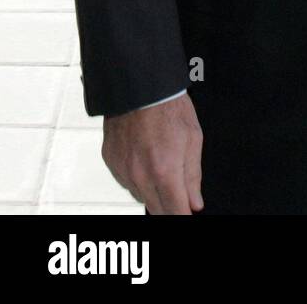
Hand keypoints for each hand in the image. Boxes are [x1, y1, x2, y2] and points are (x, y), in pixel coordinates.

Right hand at [102, 93, 203, 213]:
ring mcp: (123, 171)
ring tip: (164, 169)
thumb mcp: (193, 139)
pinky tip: (147, 160)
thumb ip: (193, 176)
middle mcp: (140, 176)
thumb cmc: (169, 108)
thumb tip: (195, 204)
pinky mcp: (111, 163)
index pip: (175, 212)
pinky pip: (126, 182)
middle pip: (156, 210)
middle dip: (170, 209)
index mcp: (165, 171)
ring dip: (154, 193)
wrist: (138, 88)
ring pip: (141, 196)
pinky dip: (138, 179)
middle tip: (181, 201)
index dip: (183, 217)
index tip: (189, 216)